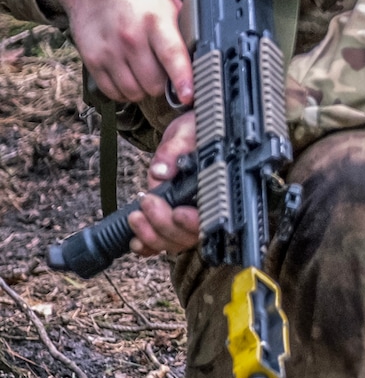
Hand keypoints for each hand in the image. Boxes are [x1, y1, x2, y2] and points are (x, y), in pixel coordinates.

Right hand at [34, 0, 190, 104]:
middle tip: (167, 78)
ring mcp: (109, 50)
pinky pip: (111, 91)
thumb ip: (181, 29)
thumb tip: (199, 54)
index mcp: (155, 21)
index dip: (183, 79)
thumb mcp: (167, 3)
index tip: (188, 96)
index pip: (172, 56)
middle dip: (165, 86)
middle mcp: (131, 38)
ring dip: (144, 91)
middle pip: (154, 82)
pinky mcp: (92, 59)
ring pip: (133, 91)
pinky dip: (123, 92)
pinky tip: (129, 80)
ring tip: (148, 78)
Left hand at [129, 110, 200, 255]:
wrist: (189, 134)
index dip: (194, 222)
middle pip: (189, 236)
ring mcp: (188, 219)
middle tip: (147, 202)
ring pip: (174, 243)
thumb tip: (161, 171)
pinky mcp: (170, 221)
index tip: (178, 212)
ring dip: (152, 235)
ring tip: (135, 217)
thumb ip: (174, 150)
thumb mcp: (186, 132)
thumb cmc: (194, 131)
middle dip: (164, 224)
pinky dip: (148, 246)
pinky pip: (161, 244)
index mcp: (216, 188)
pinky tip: (136, 241)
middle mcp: (204, 209)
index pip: (211, 217)